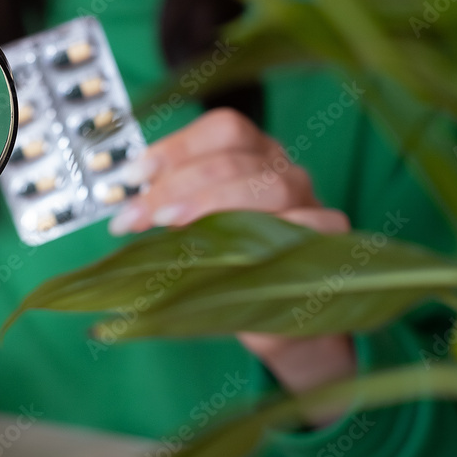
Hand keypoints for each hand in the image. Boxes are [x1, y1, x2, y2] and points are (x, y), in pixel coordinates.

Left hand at [109, 108, 355, 417]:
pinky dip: (262, 236)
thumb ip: (170, 211)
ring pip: (269, 185)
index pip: (222, 130)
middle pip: (234, 159)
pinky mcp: (331, 237)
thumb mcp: (194, 235)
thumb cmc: (234, 271)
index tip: (132, 175)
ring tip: (169, 227)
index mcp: (251, 156)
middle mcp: (282, 170)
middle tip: (134, 216)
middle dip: (176, 185)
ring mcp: (311, 200)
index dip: (175, 147)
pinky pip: (304, 226)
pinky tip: (228, 255)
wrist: (284, 326)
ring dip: (211, 204)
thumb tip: (124, 202)